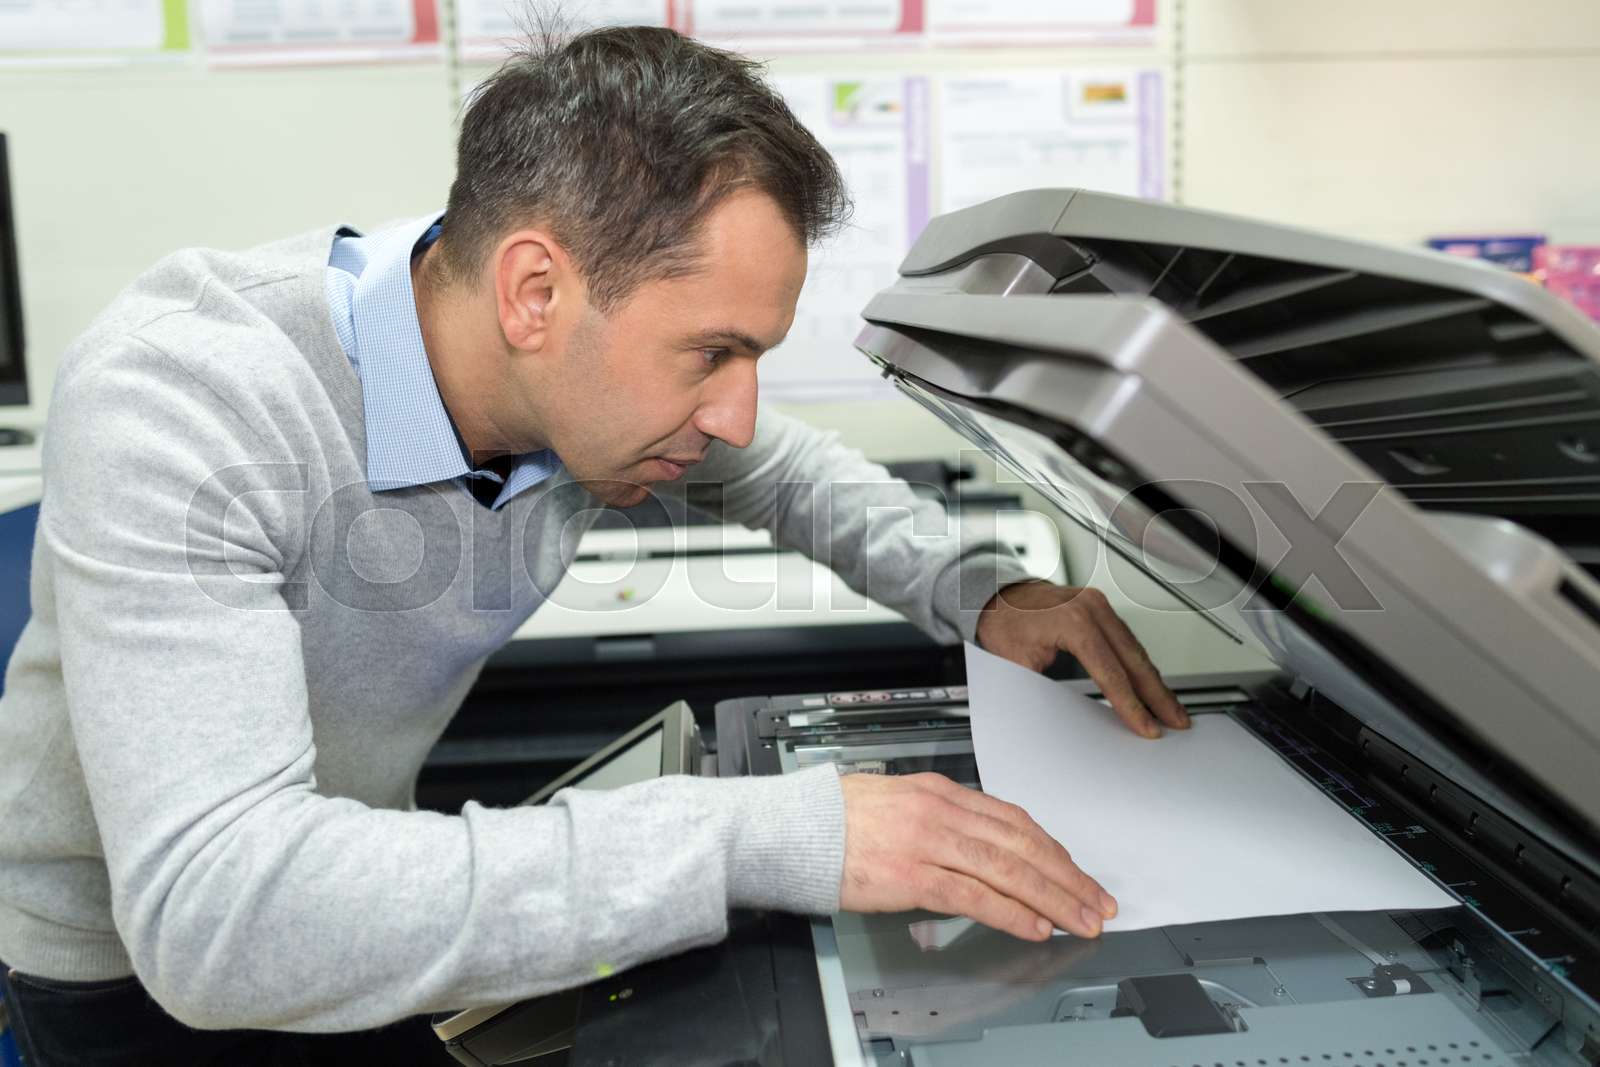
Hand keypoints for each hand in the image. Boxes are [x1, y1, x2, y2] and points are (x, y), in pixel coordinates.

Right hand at [838, 771, 1115, 939]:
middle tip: (1097, 902)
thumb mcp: (898, 801)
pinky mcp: (912, 875)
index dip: (1052, 849)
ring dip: (1052, 897)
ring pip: (1008, 869)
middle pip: (1022, 844)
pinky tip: (1034, 925)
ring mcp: (929, 842)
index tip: (1076, 872)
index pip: (1014, 820)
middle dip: (1067, 876)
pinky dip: (1010, 912)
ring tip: (1079, 920)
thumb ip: (940, 818)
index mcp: (940, 791)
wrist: (795, 828)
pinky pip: (974, 895)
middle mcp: (942, 811)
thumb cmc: (837, 819)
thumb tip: (977, 843)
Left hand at [975, 580, 1189, 738]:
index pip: (1110, 671)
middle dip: (1157, 695)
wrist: (998, 596)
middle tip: (1177, 721)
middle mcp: (1091, 609)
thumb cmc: (1004, 624)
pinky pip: (1127, 641)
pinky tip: (1152, 685)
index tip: (1146, 726)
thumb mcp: (1017, 664)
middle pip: (1134, 659)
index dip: (1130, 704)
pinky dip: (1141, 665)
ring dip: (1154, 682)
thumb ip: (1045, 691)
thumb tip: (1066, 724)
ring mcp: (1098, 606)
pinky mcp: (1100, 609)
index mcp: (1072, 621)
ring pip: (1136, 650)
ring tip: (1171, 709)